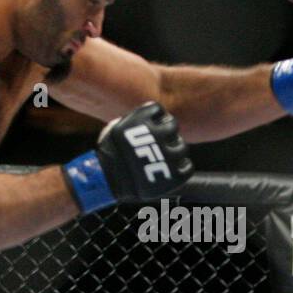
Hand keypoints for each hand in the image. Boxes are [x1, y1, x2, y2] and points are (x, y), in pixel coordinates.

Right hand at [63, 102, 193, 213]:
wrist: (105, 182)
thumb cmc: (107, 156)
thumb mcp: (114, 129)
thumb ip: (133, 122)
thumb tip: (147, 119)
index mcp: (141, 120)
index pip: (158, 110)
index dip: (156, 117)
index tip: (152, 125)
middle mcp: (156, 135)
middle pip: (173, 125)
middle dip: (166, 133)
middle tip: (159, 142)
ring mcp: (166, 155)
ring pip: (182, 147)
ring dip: (174, 150)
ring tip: (163, 157)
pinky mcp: (173, 175)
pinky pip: (187, 167)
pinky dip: (182, 168)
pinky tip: (171, 170)